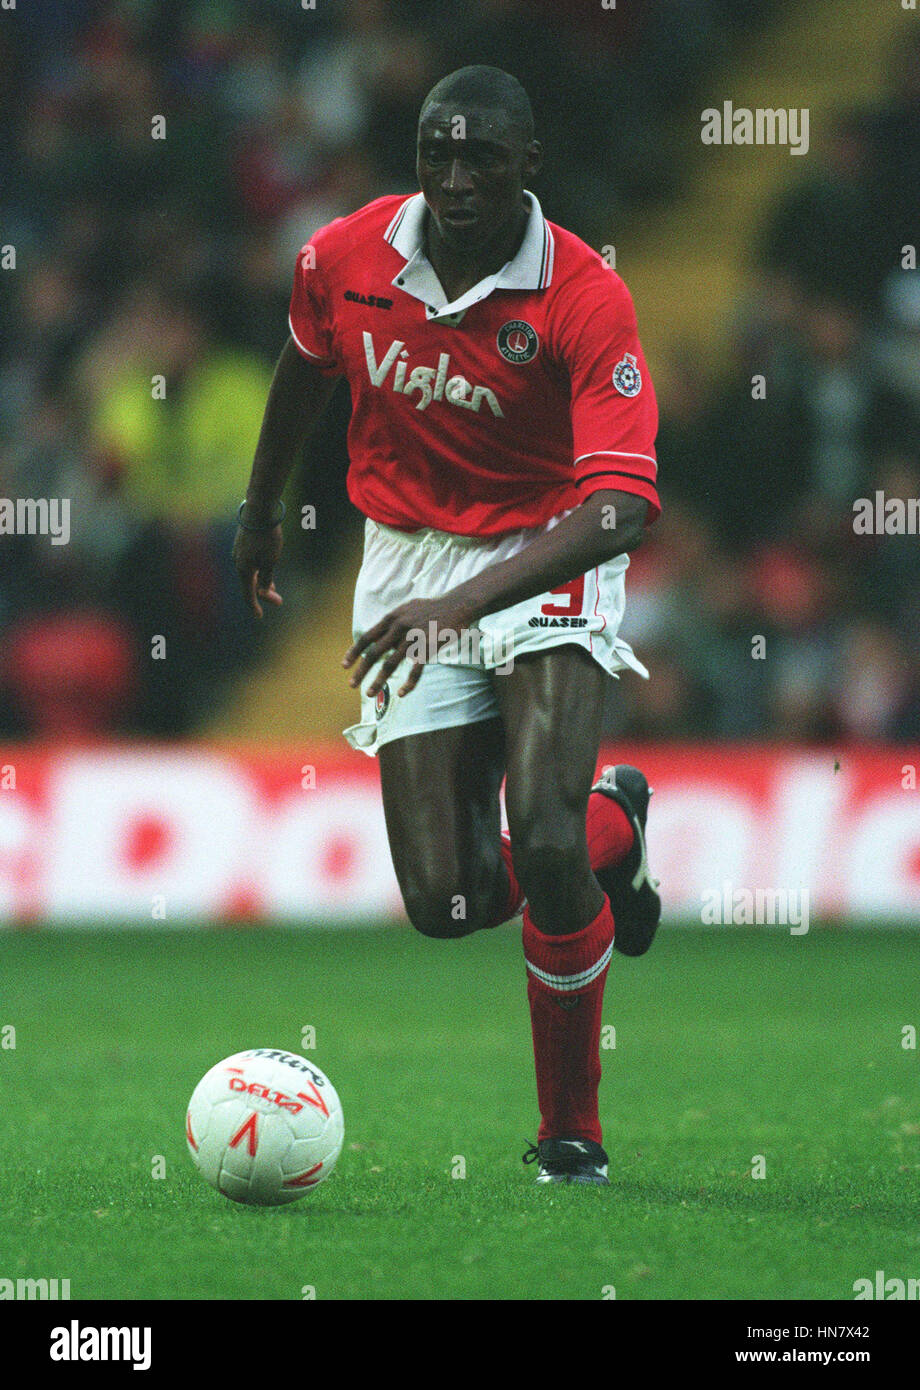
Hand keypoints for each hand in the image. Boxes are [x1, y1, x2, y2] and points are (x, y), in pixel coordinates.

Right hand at [232, 523, 283, 618]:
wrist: (258, 510)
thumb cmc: (266, 537)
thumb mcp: (271, 560)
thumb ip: (267, 577)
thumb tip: (264, 590)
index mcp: (244, 569)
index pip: (248, 594)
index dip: (254, 606)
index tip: (259, 617)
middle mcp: (238, 562)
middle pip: (251, 584)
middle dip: (265, 593)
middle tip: (279, 601)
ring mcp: (238, 552)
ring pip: (250, 573)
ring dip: (262, 581)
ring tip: (274, 589)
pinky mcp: (242, 544)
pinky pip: (249, 563)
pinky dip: (258, 570)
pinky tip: (265, 569)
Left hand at [343, 596, 475, 697]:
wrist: (457, 605)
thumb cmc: (432, 608)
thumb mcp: (407, 609)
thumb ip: (393, 622)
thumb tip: (381, 638)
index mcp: (392, 618)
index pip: (367, 637)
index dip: (354, 652)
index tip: (344, 665)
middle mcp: (399, 628)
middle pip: (374, 653)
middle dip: (360, 670)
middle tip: (351, 684)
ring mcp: (413, 638)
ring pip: (390, 664)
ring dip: (377, 681)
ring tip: (369, 693)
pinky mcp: (428, 648)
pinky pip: (415, 670)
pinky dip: (408, 683)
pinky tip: (402, 693)